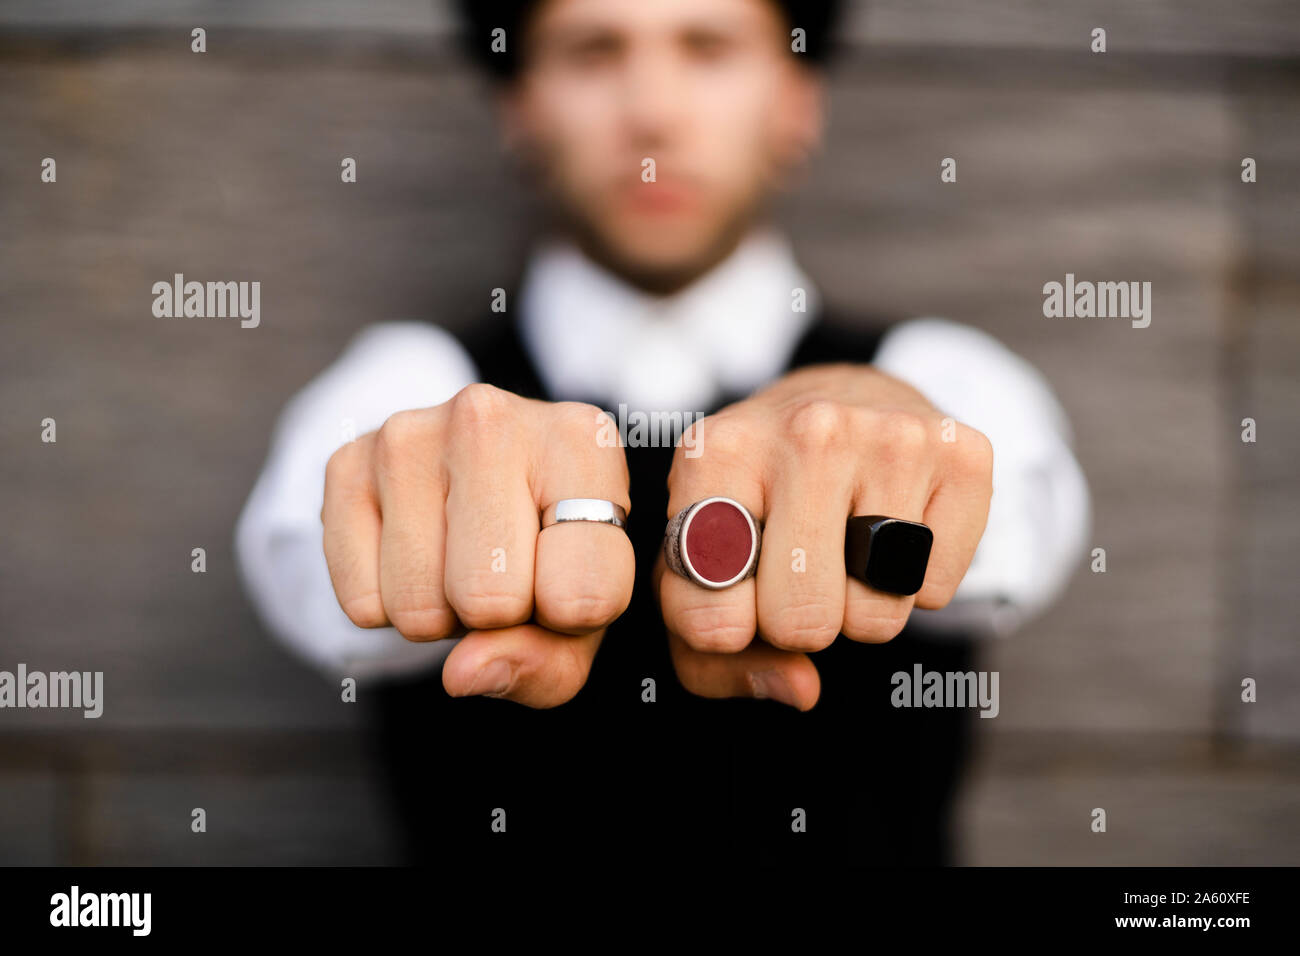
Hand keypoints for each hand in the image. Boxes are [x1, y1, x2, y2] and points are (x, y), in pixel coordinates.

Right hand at [322, 384, 633, 706]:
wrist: (485, 476)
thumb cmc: (552, 547)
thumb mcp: (586, 609)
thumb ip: (547, 661)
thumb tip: (462, 673)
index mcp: (581, 443)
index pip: (583, 594)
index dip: (568, 621)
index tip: (565, 581)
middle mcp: (491, 419)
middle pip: (489, 599)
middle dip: (496, 616)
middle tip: (506, 573)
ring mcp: (409, 435)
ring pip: (418, 606)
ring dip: (439, 613)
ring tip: (461, 560)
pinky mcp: (347, 463)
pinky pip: (361, 601)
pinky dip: (388, 604)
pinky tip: (417, 552)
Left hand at [655, 364, 992, 709]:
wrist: (843, 398)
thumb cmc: (757, 497)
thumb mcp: (697, 560)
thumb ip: (708, 651)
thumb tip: (798, 688)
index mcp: (717, 453)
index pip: (714, 618)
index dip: (728, 631)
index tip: (734, 590)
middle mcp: (807, 431)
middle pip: (802, 622)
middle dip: (798, 621)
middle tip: (797, 567)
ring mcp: (891, 437)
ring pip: (875, 616)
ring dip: (860, 604)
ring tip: (845, 542)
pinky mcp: (964, 454)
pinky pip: (937, 592)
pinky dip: (917, 582)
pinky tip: (895, 524)